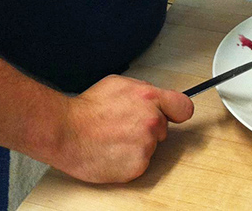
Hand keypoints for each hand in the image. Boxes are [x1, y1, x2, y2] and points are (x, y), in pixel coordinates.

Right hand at [52, 75, 193, 183]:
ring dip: (138, 144)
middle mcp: (152, 121)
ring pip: (151, 145)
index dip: (178, 111)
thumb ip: (143, 90)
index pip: (184, 106)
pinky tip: (114, 151)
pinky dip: (129, 160)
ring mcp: (146, 145)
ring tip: (115, 137)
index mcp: (149, 97)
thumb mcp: (118, 84)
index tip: (177, 115)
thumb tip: (153, 96)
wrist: (67, 132)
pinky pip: (140, 162)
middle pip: (164, 127)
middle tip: (126, 125)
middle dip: (149, 126)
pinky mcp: (137, 166)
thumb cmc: (87, 109)